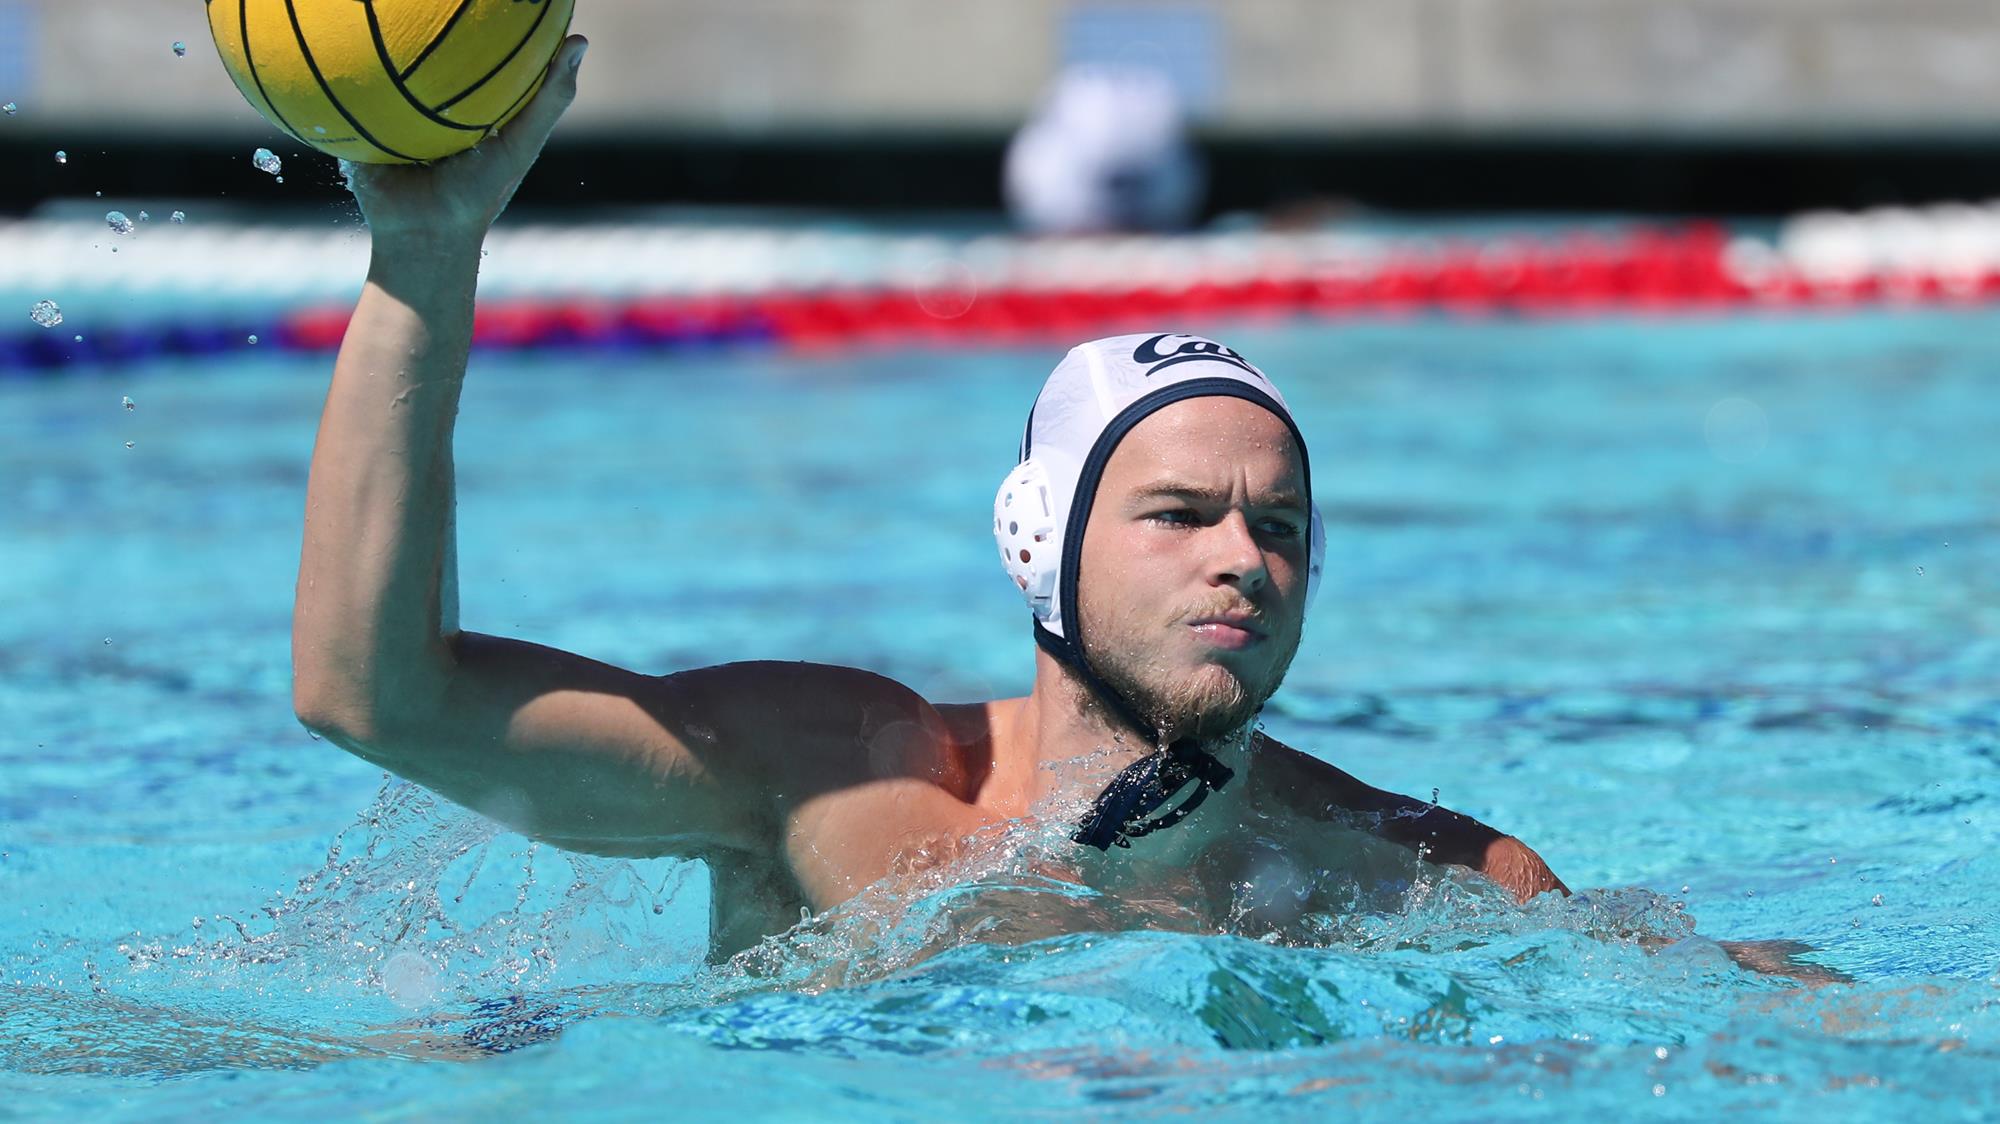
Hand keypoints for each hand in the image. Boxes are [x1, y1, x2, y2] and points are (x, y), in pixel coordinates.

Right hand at [342, 34, 588, 243]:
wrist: (421, 236)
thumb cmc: (478, 194)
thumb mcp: (519, 144)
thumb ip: (548, 98)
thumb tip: (578, 42)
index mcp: (471, 106)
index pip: (481, 50)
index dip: (486, 18)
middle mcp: (431, 105)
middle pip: (427, 49)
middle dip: (422, 14)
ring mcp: (391, 113)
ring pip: (382, 64)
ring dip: (374, 32)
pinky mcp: (355, 123)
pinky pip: (340, 91)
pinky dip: (333, 66)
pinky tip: (327, 30)